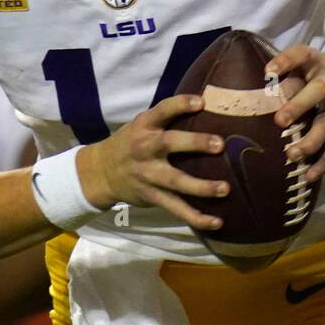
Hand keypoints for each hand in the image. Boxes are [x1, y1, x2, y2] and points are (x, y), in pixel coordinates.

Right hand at [76, 95, 228, 231]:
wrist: (99, 172)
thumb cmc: (130, 143)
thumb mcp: (141, 125)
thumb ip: (166, 119)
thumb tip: (209, 106)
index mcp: (144, 126)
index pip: (162, 110)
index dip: (181, 104)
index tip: (201, 102)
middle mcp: (145, 149)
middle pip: (170, 144)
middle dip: (195, 143)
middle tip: (220, 144)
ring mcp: (148, 175)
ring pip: (176, 182)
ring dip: (201, 187)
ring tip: (225, 189)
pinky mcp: (152, 196)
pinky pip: (176, 209)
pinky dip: (196, 217)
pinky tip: (216, 222)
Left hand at [264, 46, 324, 184]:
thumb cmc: (320, 71)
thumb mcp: (306, 63)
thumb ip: (285, 72)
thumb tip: (255, 91)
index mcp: (316, 61)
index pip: (301, 55)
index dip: (285, 61)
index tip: (268, 71)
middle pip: (318, 91)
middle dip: (299, 105)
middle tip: (279, 121)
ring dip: (310, 141)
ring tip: (291, 154)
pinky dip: (322, 162)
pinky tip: (308, 176)